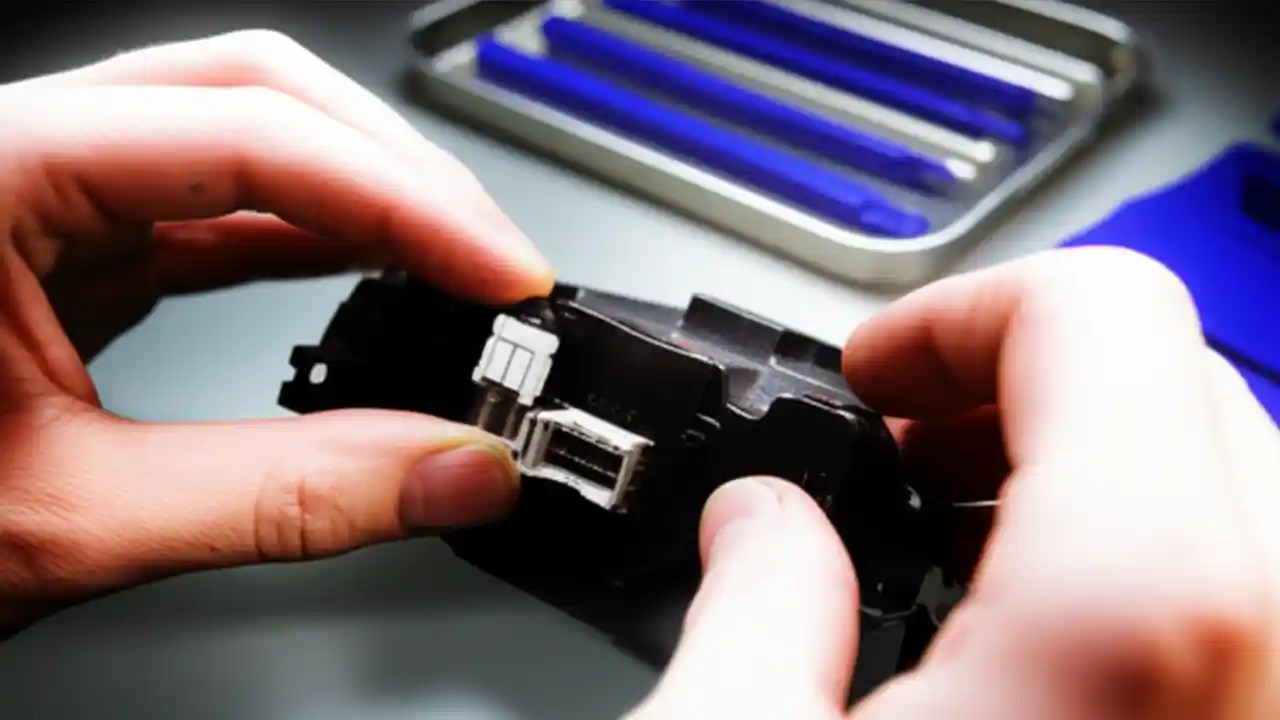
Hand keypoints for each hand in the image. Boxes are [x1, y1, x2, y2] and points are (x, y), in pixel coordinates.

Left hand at [0, 30, 552, 635]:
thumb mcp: (66, 519)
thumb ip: (284, 497)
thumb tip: (449, 469)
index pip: (247, 136)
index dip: (404, 203)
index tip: (501, 273)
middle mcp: (6, 156)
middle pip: (250, 94)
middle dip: (392, 174)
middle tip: (488, 259)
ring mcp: (34, 194)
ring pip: (237, 141)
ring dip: (361, 204)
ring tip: (453, 270)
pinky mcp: (58, 248)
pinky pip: (210, 210)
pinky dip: (306, 244)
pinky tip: (370, 278)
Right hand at [629, 248, 1279, 718]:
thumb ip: (751, 595)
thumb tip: (763, 526)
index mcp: (1134, 612)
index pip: (1101, 313)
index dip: (956, 310)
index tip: (873, 367)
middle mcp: (1265, 657)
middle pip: (1178, 380)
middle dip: (1016, 382)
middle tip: (901, 440)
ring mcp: (1269, 700)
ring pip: (1227, 487)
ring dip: (1076, 466)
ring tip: (946, 531)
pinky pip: (1237, 598)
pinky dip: (1128, 562)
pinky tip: (1010, 623)